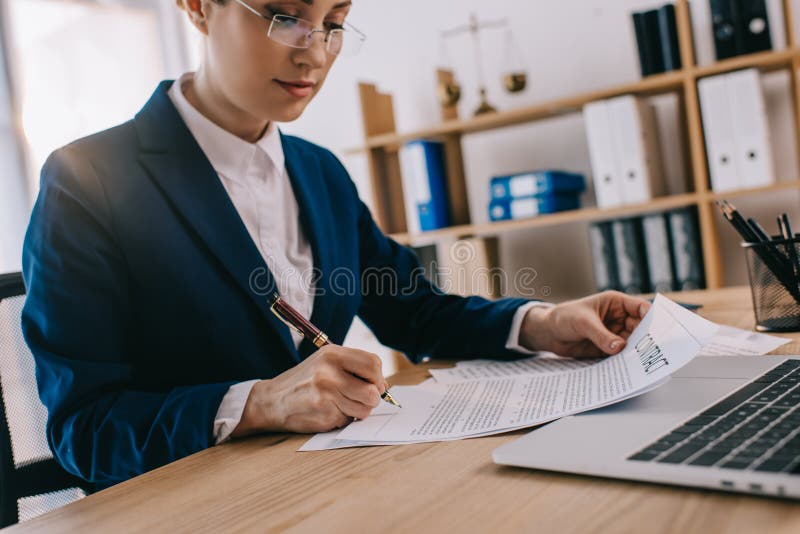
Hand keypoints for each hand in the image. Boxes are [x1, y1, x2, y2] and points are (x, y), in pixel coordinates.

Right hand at [231, 345, 384, 436]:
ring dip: (359, 411)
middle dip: (372, 399)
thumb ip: (353, 368)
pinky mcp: (324, 415)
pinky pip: (348, 420)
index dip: (378, 378)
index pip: (373, 364)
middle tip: (362, 398)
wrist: (271, 400)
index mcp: (332, 354)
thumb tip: (383, 386)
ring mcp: (326, 395)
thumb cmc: (304, 380)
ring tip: (342, 404)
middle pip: (372, 391)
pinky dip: (343, 418)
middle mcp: (329, 373)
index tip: (374, 384)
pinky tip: (328, 411)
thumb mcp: (325, 362)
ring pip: (364, 409)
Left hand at [519, 291, 650, 357]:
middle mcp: (618, 318)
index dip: (652, 317)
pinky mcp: (608, 348)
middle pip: (641, 328)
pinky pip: (621, 355)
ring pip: (633, 343)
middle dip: (648, 338)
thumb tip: (620, 347)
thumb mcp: (583, 323)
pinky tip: (630, 369)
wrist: (548, 333)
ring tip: (644, 363)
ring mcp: (614, 334)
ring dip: (637, 352)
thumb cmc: (563, 317)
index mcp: (615, 303)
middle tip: (654, 351)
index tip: (659, 329)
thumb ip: (601, 335)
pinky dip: (626, 361)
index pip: (640, 308)